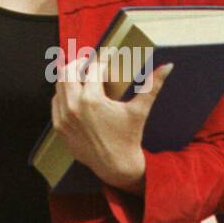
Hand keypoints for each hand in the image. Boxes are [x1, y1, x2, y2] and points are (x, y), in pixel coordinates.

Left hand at [51, 57, 173, 191]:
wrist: (116, 166)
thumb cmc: (128, 137)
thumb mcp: (139, 110)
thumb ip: (152, 86)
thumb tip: (167, 66)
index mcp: (92, 100)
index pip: (93, 68)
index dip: (102, 60)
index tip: (107, 57)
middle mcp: (74, 107)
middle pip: (69, 71)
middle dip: (80, 63)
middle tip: (90, 62)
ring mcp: (64, 117)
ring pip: (59, 85)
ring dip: (69, 76)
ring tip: (83, 74)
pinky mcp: (60, 127)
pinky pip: (55, 102)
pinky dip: (63, 93)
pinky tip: (74, 92)